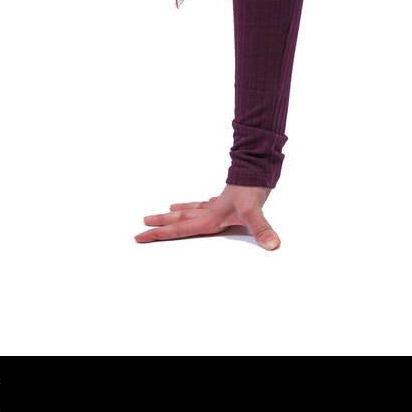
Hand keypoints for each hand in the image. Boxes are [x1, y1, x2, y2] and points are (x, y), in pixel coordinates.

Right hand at [134, 184, 279, 248]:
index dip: (158, 235)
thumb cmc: (254, 189)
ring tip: (168, 209)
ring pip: (193, 209)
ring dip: (179, 212)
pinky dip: (202, 204)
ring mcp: (219, 203)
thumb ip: (261, 229)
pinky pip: (209, 203)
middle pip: (180, 219)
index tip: (139, 237)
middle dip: (161, 224)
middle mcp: (210, 211)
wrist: (260, 167)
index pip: (179, 230)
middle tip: (142, 226)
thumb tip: (272, 245)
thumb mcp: (255, 212)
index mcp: (210, 218)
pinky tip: (206, 203)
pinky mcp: (229, 198)